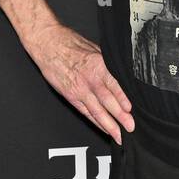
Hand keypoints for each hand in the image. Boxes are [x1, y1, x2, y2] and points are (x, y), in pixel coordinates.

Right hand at [28, 23, 134, 143]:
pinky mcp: (70, 96)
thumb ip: (108, 64)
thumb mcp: (95, 48)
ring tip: (119, 135)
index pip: (114, 85)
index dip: (122, 99)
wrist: (48, 44)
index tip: (130, 110)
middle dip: (120, 116)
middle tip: (130, 127)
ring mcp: (79, 89)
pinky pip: (85, 112)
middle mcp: (89, 79)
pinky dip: (95, 121)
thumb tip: (123, 75)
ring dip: (109, 124)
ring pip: (97, 110)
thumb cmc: (70, 43)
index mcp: (98, 65)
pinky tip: (104, 128)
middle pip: (107, 101)